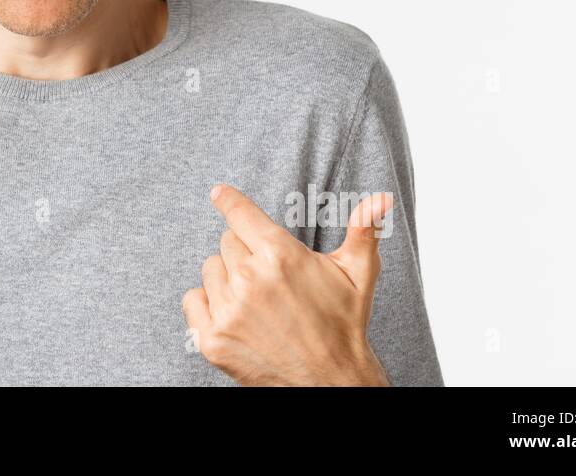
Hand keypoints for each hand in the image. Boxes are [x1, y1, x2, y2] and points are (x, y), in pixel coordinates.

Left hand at [182, 183, 392, 385]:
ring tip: (257, 300)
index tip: (219, 193)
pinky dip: (207, 304)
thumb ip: (364, 230)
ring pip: (210, 270)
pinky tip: (235, 315)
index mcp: (280, 256)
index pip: (239, 214)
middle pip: (227, 242)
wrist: (332, 382)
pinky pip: (192, 300)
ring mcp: (229, 310)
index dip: (229, 200)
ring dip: (227, 279)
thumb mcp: (358, 274)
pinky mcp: (212, 338)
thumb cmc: (344, 325)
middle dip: (245, 253)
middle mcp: (250, 279)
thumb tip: (382, 198)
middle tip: (270, 278)